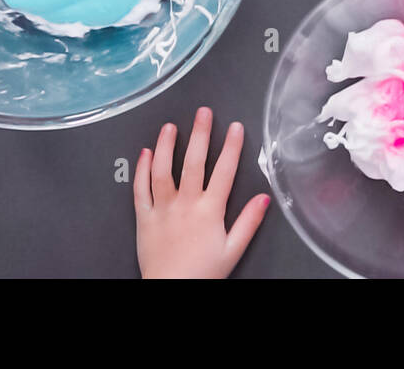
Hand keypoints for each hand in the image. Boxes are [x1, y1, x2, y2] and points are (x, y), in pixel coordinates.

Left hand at [134, 107, 269, 278]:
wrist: (171, 290)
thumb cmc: (201, 274)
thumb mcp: (233, 250)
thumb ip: (248, 222)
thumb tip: (263, 199)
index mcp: (209, 211)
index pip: (224, 171)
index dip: (231, 146)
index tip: (235, 128)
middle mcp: (185, 205)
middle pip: (193, 162)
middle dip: (200, 134)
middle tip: (203, 113)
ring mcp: (162, 209)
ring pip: (162, 170)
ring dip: (166, 145)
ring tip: (170, 127)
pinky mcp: (144, 218)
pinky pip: (140, 189)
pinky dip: (141, 169)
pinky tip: (145, 153)